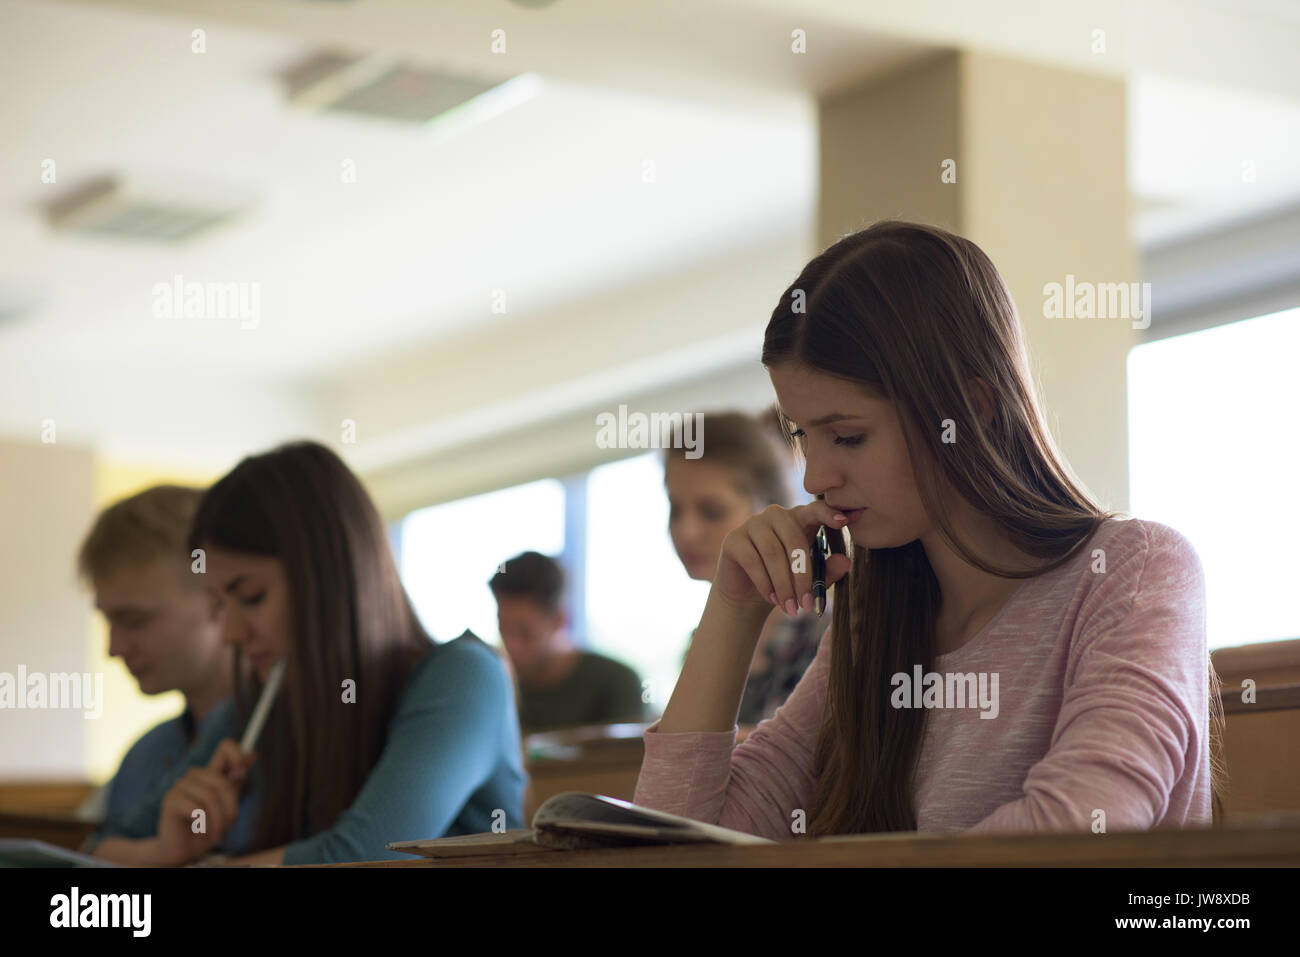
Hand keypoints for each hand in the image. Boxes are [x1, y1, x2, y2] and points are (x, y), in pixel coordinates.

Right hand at [155, 739, 254, 865]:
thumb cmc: (208, 826)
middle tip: (227, 824)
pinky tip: (200, 829)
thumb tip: (253, 754)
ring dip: (218, 820)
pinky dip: (204, 823)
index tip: (241, 774)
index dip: (237, 755)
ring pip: (211, 796)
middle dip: (230, 808)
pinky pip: (197, 808)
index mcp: (210, 773)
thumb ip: (237, 780)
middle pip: (223, 781)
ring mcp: (180, 785)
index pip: (225, 746)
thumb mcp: (228, 802)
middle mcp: (194, 775)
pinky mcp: (170, 799)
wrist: (187, 850)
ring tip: (215, 831)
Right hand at [714, 501, 852, 615]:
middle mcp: (776, 515)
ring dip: (784, 585)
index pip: (815, 509)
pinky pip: (753, 560)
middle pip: (794, 539)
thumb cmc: (784, 583)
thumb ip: (828, 570)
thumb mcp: (810, 580)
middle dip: (802, 577)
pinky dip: (765, 584)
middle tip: (806, 605)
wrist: (749, 597)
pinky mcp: (733, 539)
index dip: (829, 513)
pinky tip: (772, 599)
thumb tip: (846, 561)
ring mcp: (752, 524)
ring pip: (773, 553)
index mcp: (799, 518)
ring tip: (791, 608)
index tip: (844, 521)